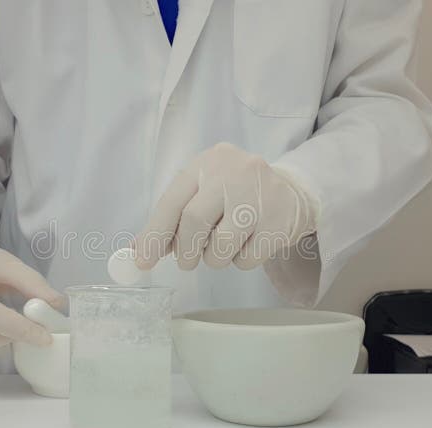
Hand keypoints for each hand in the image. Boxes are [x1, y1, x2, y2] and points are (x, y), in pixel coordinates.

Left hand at [135, 143, 318, 270]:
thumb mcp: (204, 192)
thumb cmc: (236, 194)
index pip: (172, 201)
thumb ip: (174, 217)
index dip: (155, 234)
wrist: (291, 193)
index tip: (142, 261)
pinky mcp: (279, 222)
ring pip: (220, 246)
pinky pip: (246, 259)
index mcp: (207, 163)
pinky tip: (249, 243)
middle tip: (186, 262)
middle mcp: (233, 172)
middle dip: (185, 250)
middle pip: (194, 221)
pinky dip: (240, 261)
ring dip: (214, 258)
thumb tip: (139, 252)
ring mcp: (260, 196)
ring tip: (224, 246)